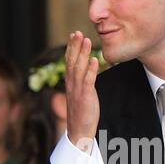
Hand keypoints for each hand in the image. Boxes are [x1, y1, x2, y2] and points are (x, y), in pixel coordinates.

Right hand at [63, 31, 100, 149]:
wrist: (79, 131)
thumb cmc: (82, 113)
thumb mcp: (79, 94)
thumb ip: (81, 82)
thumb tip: (86, 72)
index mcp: (70, 83)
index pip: (69, 61)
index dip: (71, 47)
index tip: (74, 35)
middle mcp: (71, 84)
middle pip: (71, 61)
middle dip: (74, 46)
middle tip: (77, 32)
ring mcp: (77, 90)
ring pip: (78, 68)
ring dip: (82, 53)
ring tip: (86, 40)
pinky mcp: (85, 97)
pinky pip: (88, 81)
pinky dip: (91, 70)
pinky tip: (95, 60)